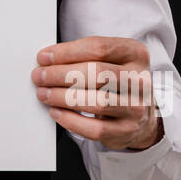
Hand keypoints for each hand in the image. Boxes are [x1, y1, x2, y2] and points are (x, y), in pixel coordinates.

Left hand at [31, 36, 162, 150]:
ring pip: (96, 102)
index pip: (98, 48)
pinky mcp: (127, 131)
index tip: (44, 57)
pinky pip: (95, 129)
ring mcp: (137, 107)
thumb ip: (85, 56)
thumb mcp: (110, 60)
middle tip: (39, 76)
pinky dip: (70, 120)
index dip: (66, 52)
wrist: (141, 115)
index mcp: (135, 54)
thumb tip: (48, 59)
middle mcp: (140, 80)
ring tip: (44, 93)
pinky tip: (56, 112)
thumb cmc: (117, 82)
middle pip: (96, 74)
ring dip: (62, 97)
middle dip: (60, 75)